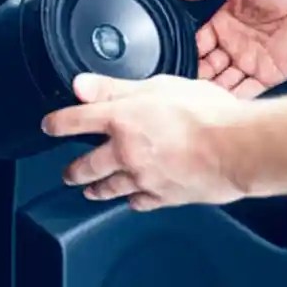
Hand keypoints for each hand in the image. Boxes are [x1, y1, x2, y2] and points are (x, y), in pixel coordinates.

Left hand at [41, 73, 250, 210]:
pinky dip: (133, 200)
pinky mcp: (163, 197)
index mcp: (121, 119)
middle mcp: (125, 152)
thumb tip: (81, 85)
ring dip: (97, 189)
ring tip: (91, 191)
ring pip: (110, 188)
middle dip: (73, 170)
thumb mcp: (160, 86)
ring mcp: (143, 178)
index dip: (58, 123)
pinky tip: (134, 200)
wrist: (237, 149)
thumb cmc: (209, 113)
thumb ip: (117, 87)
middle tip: (68, 173)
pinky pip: (139, 202)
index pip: (75, 121)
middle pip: (86, 165)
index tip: (49, 126)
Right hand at [172, 0, 286, 98]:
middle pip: (205, 65)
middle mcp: (234, 44)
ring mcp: (250, 62)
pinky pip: (244, 93)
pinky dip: (229, 101)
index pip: (197, 41)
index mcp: (224, 21)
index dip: (185, 50)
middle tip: (178, 84)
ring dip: (207, 90)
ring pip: (221, 82)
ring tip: (191, 98)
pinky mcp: (267, 77)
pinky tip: (215, 105)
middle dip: (193, 74)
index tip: (170, 59)